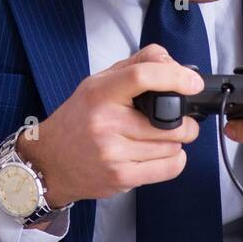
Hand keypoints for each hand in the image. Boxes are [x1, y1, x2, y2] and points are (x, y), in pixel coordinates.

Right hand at [15, 44, 205, 209]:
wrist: (50, 161)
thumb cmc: (78, 120)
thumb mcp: (98, 83)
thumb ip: (134, 66)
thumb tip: (172, 63)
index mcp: (100, 93)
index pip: (142, 76)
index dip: (175, 77)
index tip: (192, 83)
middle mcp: (106, 123)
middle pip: (170, 120)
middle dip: (184, 120)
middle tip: (177, 119)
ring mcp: (114, 153)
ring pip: (173, 145)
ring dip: (174, 141)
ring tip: (156, 138)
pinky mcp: (122, 177)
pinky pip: (170, 168)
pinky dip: (175, 160)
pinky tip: (160, 153)